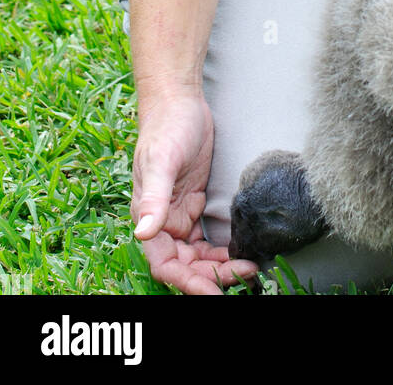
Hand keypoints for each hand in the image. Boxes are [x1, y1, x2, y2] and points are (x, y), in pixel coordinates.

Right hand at [131, 89, 260, 294]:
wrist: (181, 101)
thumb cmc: (167, 127)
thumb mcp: (161, 161)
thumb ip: (154, 197)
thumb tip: (143, 231)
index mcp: (149, 218)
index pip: (166, 266)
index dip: (188, 283)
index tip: (213, 292)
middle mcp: (164, 222)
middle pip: (187, 266)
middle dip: (213, 276)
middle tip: (245, 274)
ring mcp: (181, 214)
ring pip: (200, 256)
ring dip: (221, 266)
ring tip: (249, 266)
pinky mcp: (196, 203)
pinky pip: (208, 238)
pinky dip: (224, 248)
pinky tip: (243, 249)